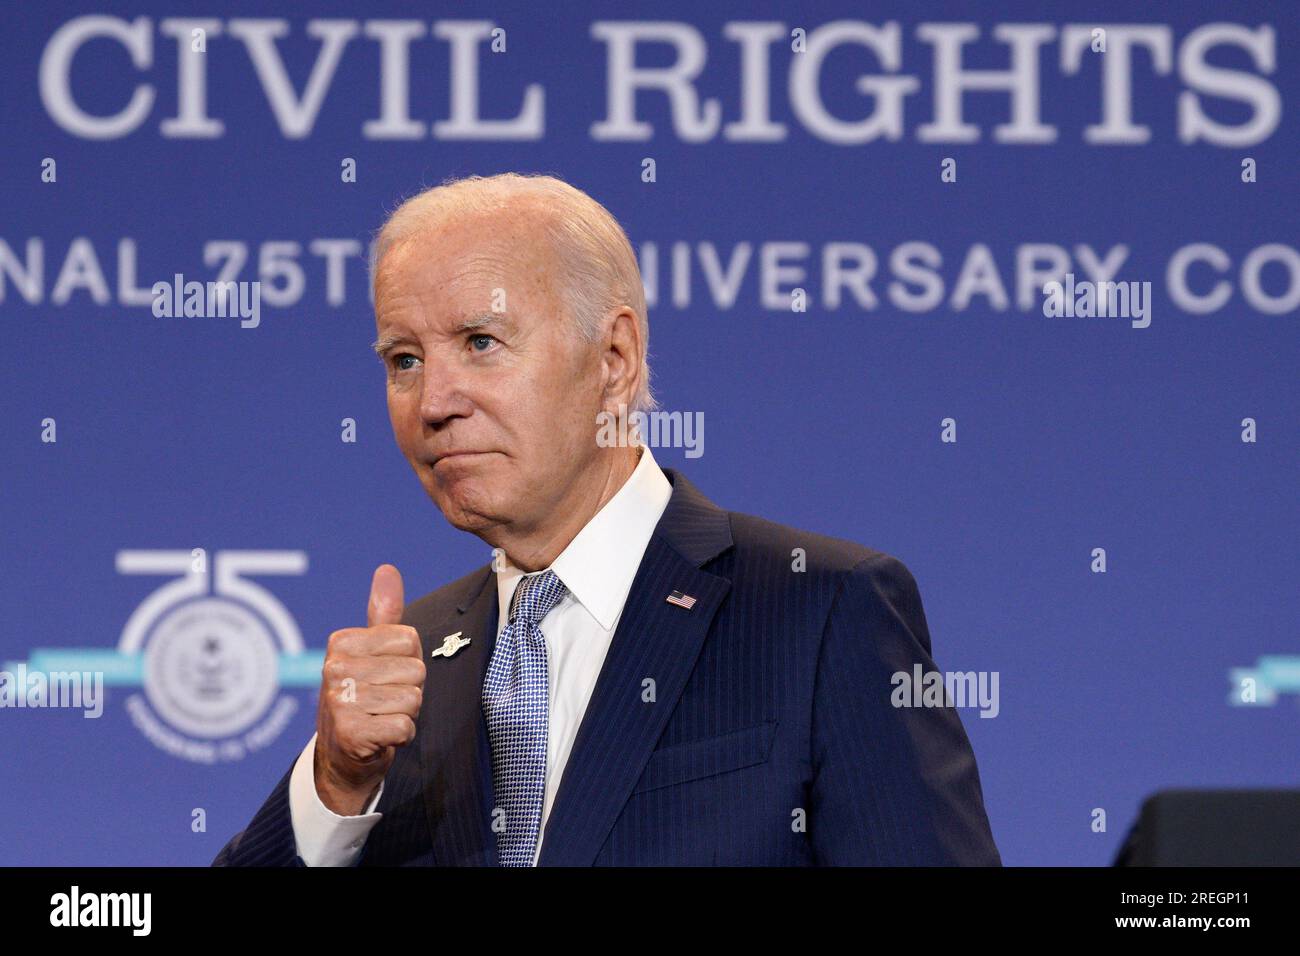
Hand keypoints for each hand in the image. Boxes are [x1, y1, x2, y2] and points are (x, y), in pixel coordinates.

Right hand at [313, 564, 425, 815]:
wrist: (342, 757)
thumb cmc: (365, 696)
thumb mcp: (373, 651)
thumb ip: (383, 613)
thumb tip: (387, 569)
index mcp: (342, 642)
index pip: (410, 640)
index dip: (407, 661)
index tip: (385, 676)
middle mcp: (335, 668)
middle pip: (415, 670)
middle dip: (408, 690)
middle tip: (383, 702)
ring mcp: (340, 702)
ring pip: (413, 699)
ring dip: (405, 714)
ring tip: (380, 718)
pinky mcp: (351, 734)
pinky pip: (405, 726)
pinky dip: (401, 736)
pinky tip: (380, 737)